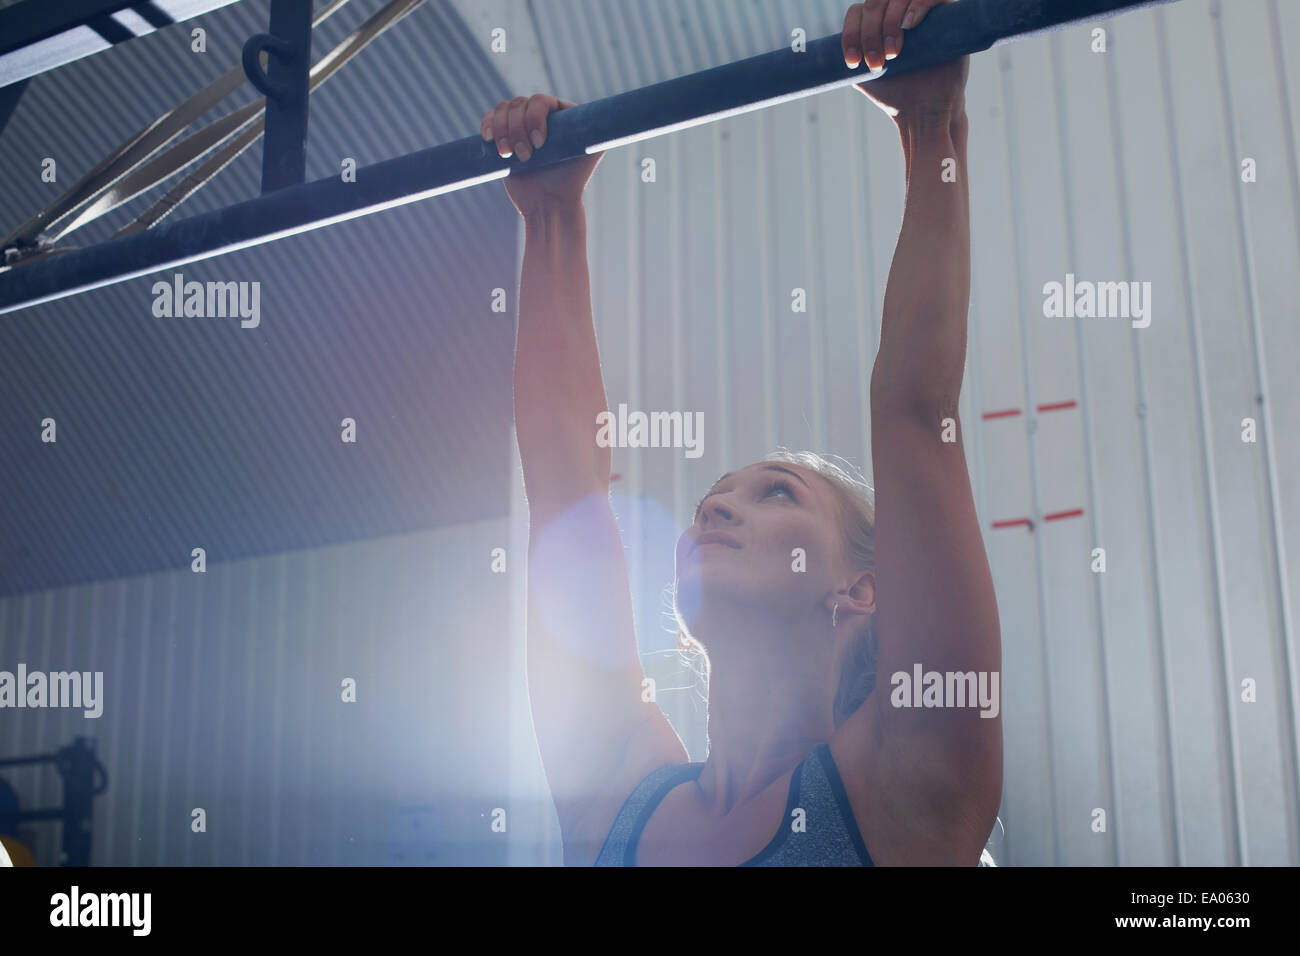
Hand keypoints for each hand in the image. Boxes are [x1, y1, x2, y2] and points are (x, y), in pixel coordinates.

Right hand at [480, 94, 604, 217]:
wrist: (548, 205)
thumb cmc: (571, 182)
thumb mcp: (591, 153)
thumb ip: (600, 131)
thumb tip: (616, 114)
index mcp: (560, 114)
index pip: (540, 100)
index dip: (535, 118)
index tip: (540, 145)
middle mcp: (541, 117)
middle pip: (519, 104)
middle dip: (518, 131)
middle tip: (526, 158)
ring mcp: (520, 125)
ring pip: (503, 109)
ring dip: (503, 131)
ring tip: (509, 157)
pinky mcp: (503, 136)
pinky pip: (490, 118)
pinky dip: (488, 125)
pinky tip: (490, 140)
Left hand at [841, 0, 967, 123]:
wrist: (926, 111)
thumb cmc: (895, 95)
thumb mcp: (863, 76)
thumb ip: (848, 58)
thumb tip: (824, 54)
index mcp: (877, 24)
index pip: (857, 12)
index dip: (851, 34)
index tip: (852, 63)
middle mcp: (897, 13)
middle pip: (874, 3)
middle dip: (870, 34)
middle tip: (876, 63)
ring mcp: (920, 10)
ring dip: (889, 23)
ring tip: (893, 54)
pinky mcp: (945, 11)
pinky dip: (917, 6)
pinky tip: (910, 25)